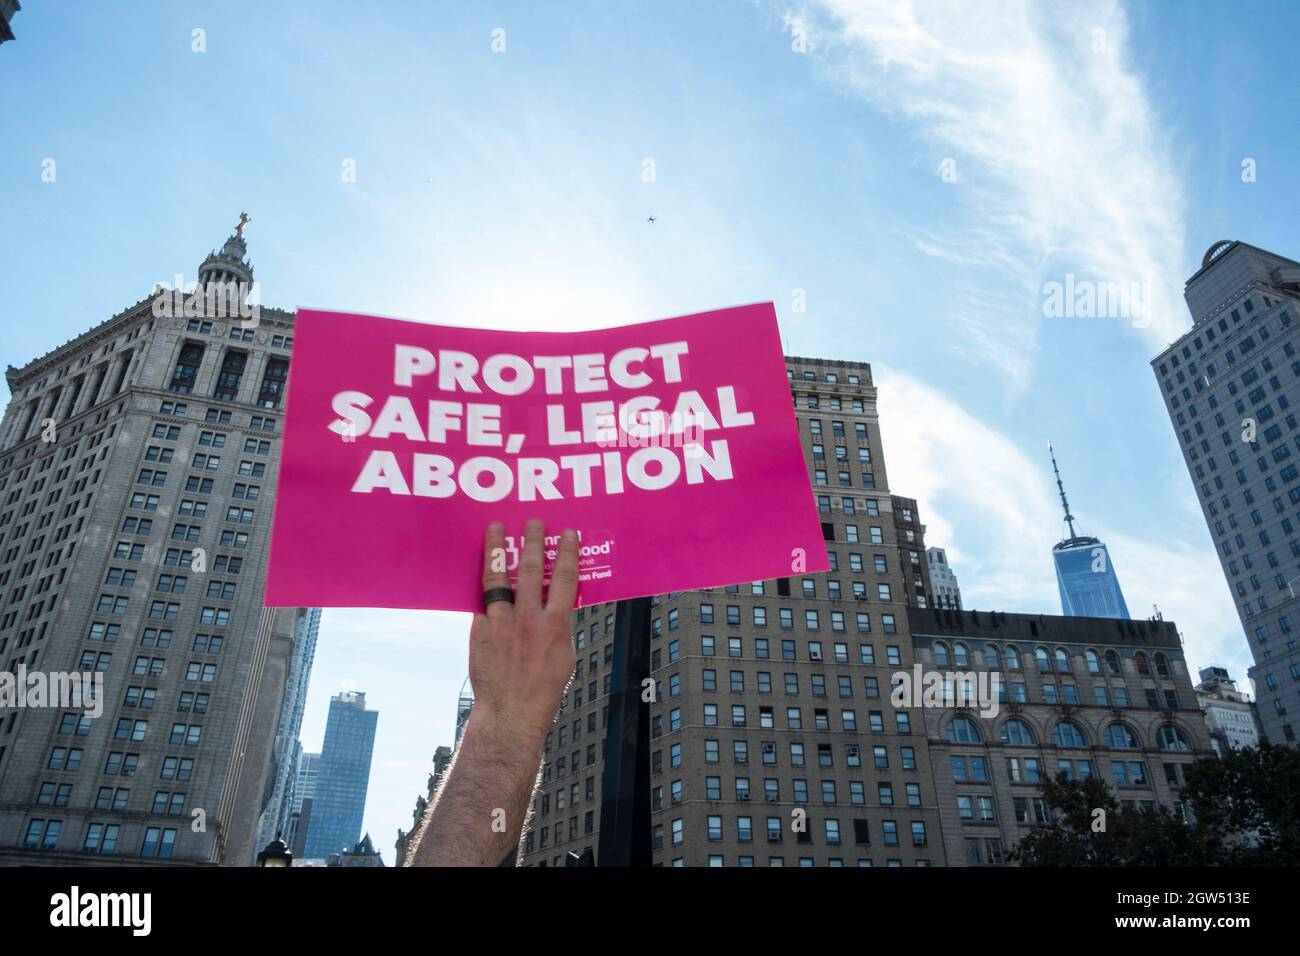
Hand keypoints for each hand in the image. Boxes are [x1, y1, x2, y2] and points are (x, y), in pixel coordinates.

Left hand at [467, 519, 578, 752]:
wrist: (511, 712)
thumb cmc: (543, 689)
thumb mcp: (564, 655)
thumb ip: (559, 625)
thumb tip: (556, 605)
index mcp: (555, 625)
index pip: (564, 578)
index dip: (567, 552)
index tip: (567, 534)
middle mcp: (527, 619)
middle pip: (531, 570)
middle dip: (532, 542)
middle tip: (532, 522)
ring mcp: (500, 623)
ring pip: (498, 577)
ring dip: (498, 549)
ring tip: (495, 529)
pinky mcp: (480, 630)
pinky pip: (482, 602)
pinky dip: (484, 587)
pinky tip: (482, 570)